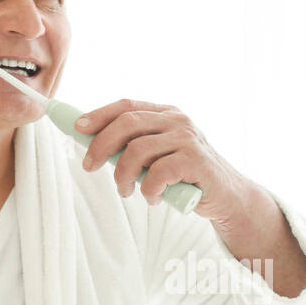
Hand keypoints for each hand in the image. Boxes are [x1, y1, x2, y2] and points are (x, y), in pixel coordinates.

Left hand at [75, 99, 252, 228]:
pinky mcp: (196, 162)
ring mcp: (188, 139)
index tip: (77, 129)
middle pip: (127, 123)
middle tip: (89, 167)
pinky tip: (154, 199)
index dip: (98, 115)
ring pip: (137, 151)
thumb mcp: (160, 156)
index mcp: (167, 114)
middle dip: (101, 146)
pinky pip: (157, 174)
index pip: (126, 105)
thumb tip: (92, 144)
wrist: (227, 198)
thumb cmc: (187, 177)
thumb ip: (136, 146)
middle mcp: (178, 121)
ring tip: (127, 191)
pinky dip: (148, 191)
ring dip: (123, 176)